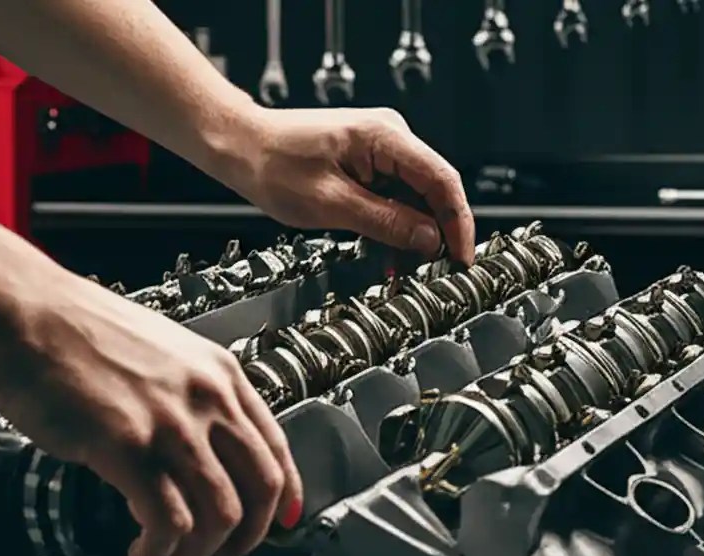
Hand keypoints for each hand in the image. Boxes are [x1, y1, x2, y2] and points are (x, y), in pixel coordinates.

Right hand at [0, 274, 301, 555]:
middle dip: (245, 538)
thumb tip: (197, 448)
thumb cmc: (75, 330)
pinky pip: (168, 522)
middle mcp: (207, 398)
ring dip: (199, 551)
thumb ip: (187, 396)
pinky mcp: (128, 448)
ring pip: (221, 514)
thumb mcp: (160, 352)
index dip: (283, 497)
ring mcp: (171, 424)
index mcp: (220, 373)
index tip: (281, 522)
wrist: (24, 314)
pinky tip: (141, 550)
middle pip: (259, 489)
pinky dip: (160, 550)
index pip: (276, 446)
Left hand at [221, 107, 475, 264]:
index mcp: (384, 136)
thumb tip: (428, 240)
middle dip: (438, 232)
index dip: (459, 223)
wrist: (241, 147)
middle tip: (437, 272)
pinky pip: (395, 196)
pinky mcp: (368, 162)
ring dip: (414, 233)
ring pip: (415, 197)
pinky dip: (395, 224)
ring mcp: (379, 148)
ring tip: (406, 268)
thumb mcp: (331, 205)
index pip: (443, 180)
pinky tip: (389, 251)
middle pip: (434, 189)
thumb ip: (385, 222)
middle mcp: (389, 136)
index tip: (462, 257)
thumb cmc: (273, 165)